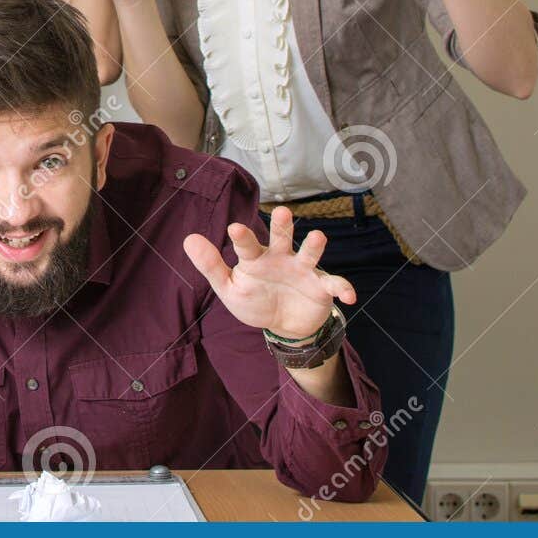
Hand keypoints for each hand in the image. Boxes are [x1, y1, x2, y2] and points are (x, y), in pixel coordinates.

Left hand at [183, 207, 356, 338]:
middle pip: (281, 237)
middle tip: (280, 212)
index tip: (234, 228)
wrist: (283, 324)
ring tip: (318, 237)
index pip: (247, 245)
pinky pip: (335, 284)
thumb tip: (188, 238)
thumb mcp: (229, 288)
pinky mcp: (321, 287)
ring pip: (309, 253)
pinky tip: (348, 295)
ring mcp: (303, 270)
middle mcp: (281, 257)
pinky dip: (343, 288)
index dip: (242, 237)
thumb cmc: (254, 300)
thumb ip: (211, 265)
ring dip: (314, 245)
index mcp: (256, 257)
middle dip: (281, 225)